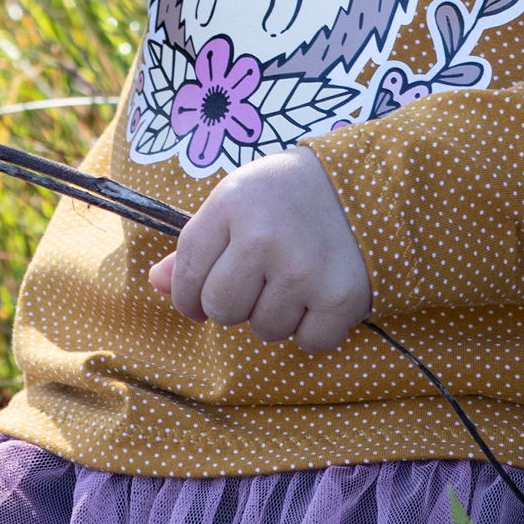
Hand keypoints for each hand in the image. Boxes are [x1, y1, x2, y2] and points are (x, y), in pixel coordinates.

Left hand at [147, 147, 370, 352]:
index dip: (189, 294)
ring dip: (278, 313)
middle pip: (222, 310)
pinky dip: (315, 327)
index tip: (202, 296)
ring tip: (296, 276)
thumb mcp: (237, 200)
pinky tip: (321, 292)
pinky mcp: (340, 297)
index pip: (188, 273)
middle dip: (236, 303)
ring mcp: (303, 269)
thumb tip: (157, 283)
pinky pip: (309, 342)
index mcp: (232, 205)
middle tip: (261, 277)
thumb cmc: (289, 193)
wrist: (366, 181)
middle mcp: (263, 237)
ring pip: (265, 329)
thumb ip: (196, 244)